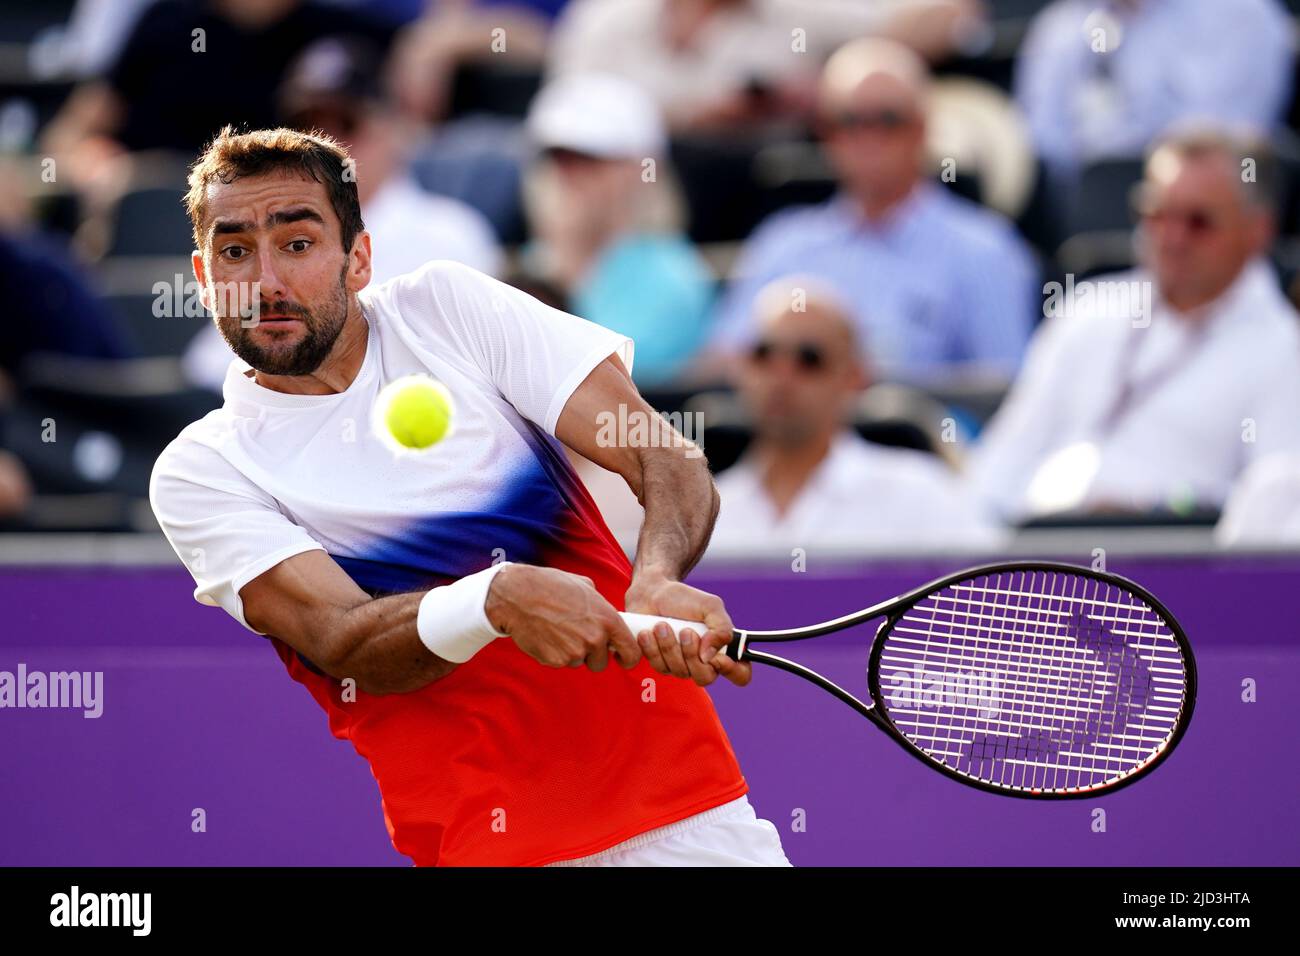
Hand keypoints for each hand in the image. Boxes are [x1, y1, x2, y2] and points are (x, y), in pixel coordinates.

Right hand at [486, 564, 640, 671]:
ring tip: (557, 630)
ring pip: (579, 662)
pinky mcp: (555, 661)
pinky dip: (554, 653)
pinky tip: (546, 635)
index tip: (622, 658)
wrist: (518, 595)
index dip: (628, 658)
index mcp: (608, 620)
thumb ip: (601, 606)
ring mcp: (575, 652)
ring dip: (571, 652)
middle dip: (592, 654)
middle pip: (601, 662)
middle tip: (577, 637)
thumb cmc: (551, 586)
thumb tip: (607, 615)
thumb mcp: (585, 586)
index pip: (631, 651)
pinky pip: (560, 663)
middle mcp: (595, 639)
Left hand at [624, 573, 750, 686]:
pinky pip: (659, 667)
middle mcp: (704, 661)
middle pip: (705, 678)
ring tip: (661, 624)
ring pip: (680, 672)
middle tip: (685, 631)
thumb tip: (709, 656)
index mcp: (723, 648)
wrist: (652, 593)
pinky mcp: (661, 664)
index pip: (740, 674)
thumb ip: (721, 629)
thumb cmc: (684, 599)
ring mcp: (682, 665)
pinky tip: (648, 633)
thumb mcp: (710, 606)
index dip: (732, 671)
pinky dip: (652, 648)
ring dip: (669, 646)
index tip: (718, 657)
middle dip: (692, 654)